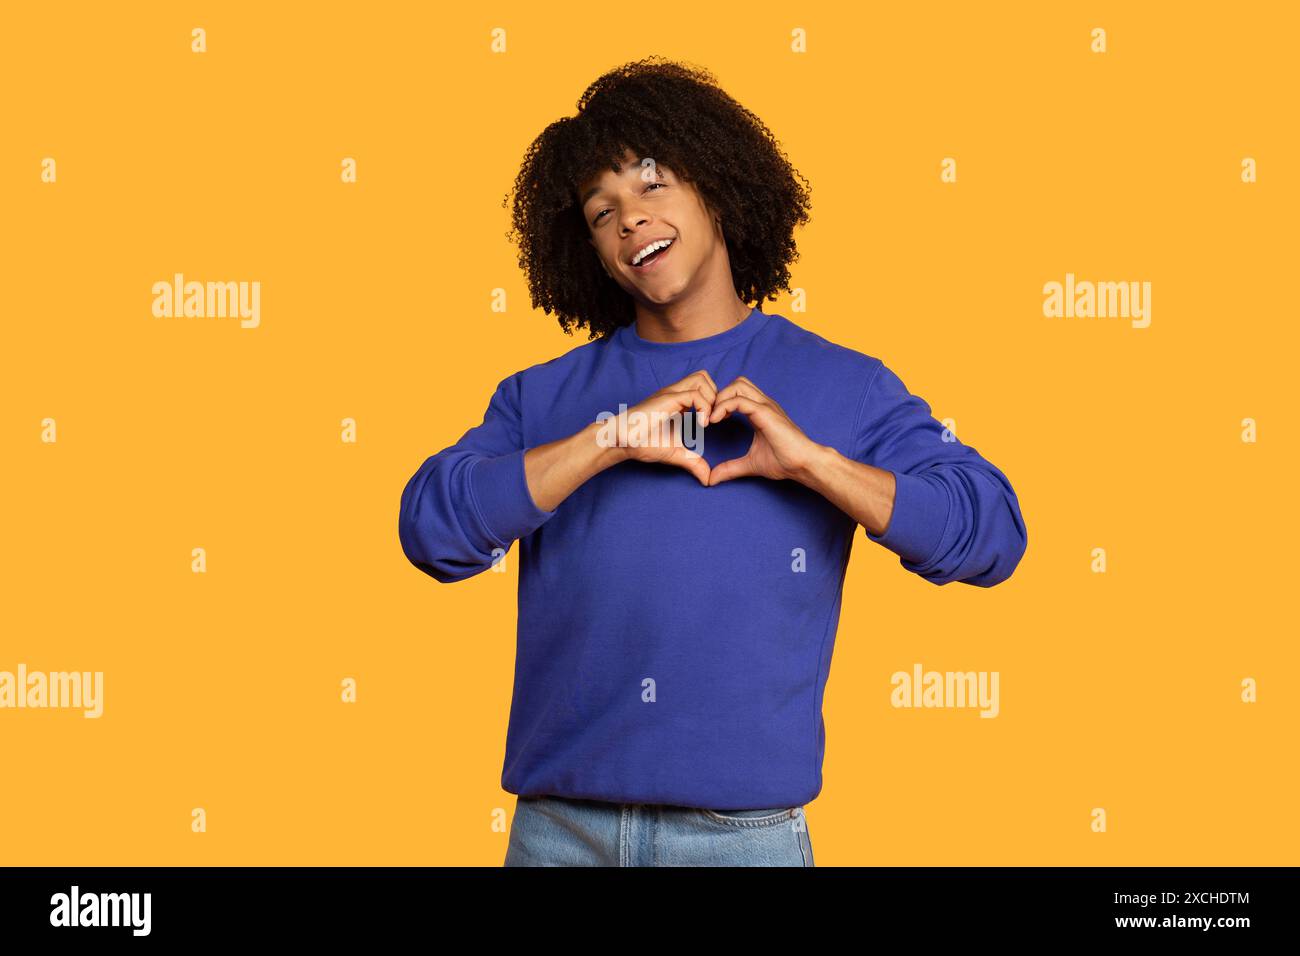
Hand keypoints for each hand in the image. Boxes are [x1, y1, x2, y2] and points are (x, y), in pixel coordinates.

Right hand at [609, 369, 716, 484]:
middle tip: (716, 418)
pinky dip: (704, 408)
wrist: (621, 441)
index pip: (703, 387)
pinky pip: (694, 395)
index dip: (714, 402)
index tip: (717, 422)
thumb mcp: (675, 453)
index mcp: (677, 402)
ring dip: (711, 398)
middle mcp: (675, 393)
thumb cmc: (642, 443)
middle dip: (716, 395)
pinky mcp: (667, 399)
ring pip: (702, 378)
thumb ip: (693, 463)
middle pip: (704, 377)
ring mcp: (670, 394)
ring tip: (708, 420)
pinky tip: (702, 425)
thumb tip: (707, 479)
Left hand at [707, 376, 820, 484]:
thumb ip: (730, 468)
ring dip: (720, 398)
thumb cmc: (785, 461)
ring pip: (737, 385)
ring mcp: (765, 406)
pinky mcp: (765, 412)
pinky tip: (716, 421)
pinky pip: (739, 400)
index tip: (710, 421)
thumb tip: (712, 479)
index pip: (737, 393)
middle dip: (719, 395)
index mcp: (760, 411)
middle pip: (737, 383)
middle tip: (711, 416)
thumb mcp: (750, 464)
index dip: (721, 402)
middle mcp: (763, 404)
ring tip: (712, 418)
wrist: (803, 464)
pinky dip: (724, 406)